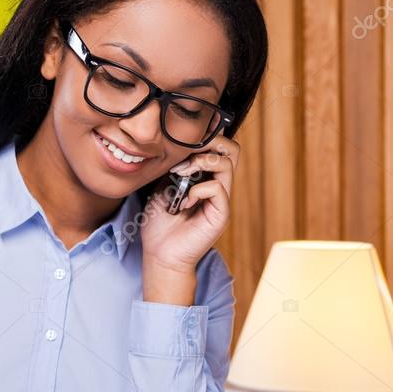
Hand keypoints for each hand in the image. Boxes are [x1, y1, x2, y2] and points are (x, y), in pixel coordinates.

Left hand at [140, 136, 239, 272]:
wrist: (160, 254)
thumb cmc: (160, 223)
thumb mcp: (163, 186)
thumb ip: (175, 167)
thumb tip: (180, 146)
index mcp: (206, 178)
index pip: (219, 147)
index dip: (205, 137)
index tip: (180, 142)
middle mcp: (217, 186)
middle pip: (232, 150)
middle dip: (211, 142)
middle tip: (189, 152)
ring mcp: (221, 200)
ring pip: (227, 163)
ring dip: (201, 162)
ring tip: (182, 174)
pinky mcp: (220, 214)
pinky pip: (217, 189)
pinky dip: (198, 189)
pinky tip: (184, 201)